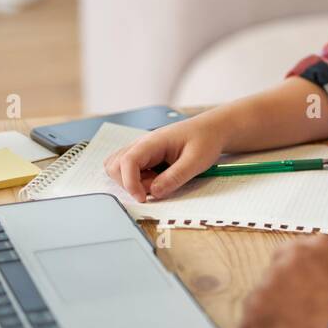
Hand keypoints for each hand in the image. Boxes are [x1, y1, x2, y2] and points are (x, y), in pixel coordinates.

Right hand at [103, 109, 228, 201]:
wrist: (213, 129)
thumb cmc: (206, 140)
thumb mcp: (197, 160)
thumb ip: (175, 177)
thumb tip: (154, 193)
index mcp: (153, 141)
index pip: (127, 161)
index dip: (130, 183)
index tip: (143, 198)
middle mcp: (142, 144)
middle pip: (115, 166)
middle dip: (130, 183)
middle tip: (156, 187)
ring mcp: (142, 150)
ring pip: (118, 168)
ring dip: (132, 182)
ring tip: (157, 182)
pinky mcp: (145, 157)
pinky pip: (130, 170)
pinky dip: (138, 180)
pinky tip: (157, 178)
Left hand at [239, 235, 327, 327]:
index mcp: (319, 245)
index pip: (296, 258)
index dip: (302, 282)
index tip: (310, 298)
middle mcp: (288, 258)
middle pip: (274, 278)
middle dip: (284, 298)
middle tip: (303, 320)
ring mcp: (267, 286)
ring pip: (260, 305)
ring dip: (274, 321)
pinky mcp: (254, 317)